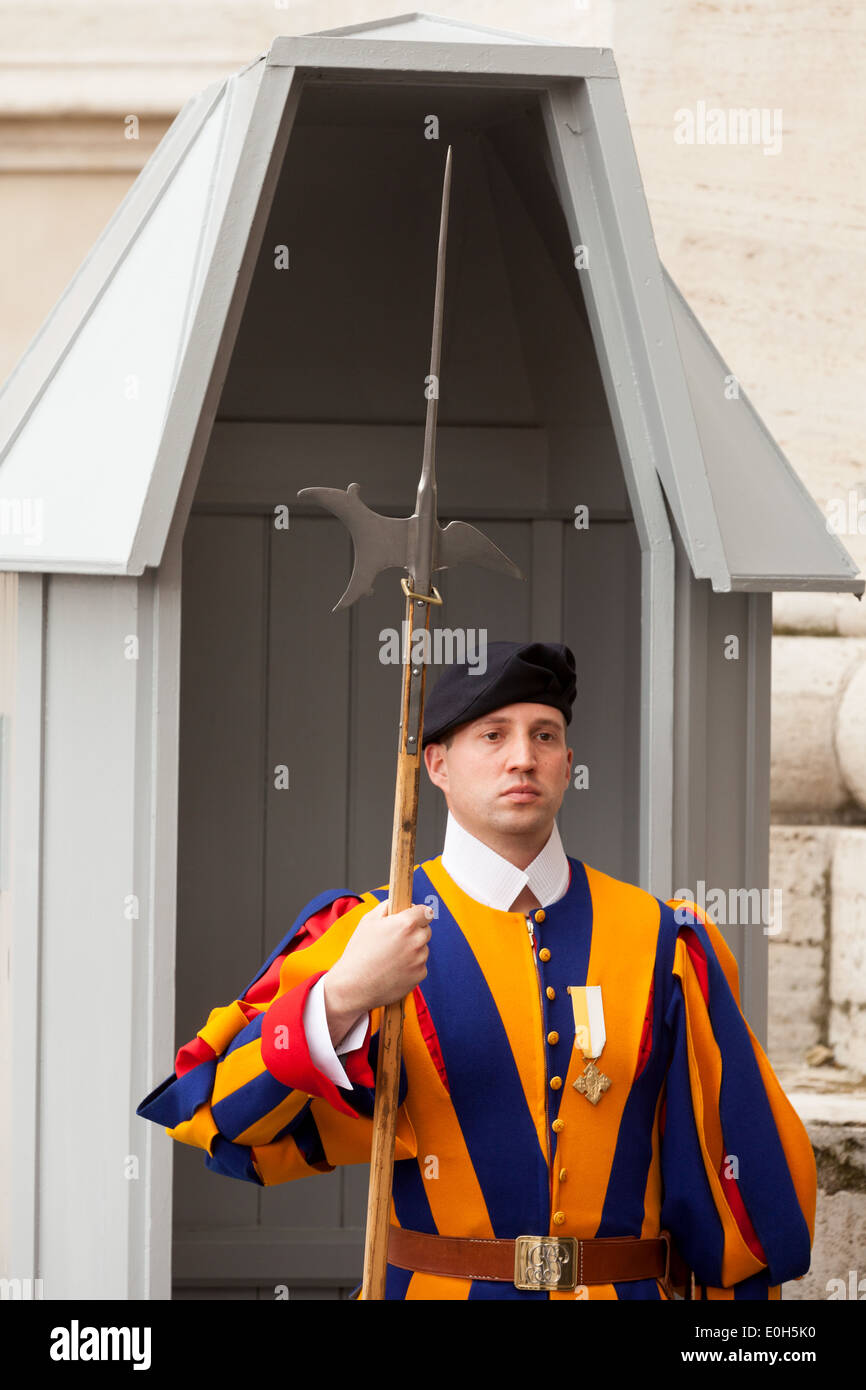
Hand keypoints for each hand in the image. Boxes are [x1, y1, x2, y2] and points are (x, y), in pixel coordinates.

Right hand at [324, 899, 432, 1024]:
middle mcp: (417, 941)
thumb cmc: (359, 951)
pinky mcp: (420, 976)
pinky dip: (411, 966)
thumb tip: (398, 902)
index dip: (417, 913)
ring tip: (390, 956)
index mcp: (406, 924)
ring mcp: (420, 959)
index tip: (412, 916)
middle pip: (426, 930)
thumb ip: (387, 906)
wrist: (354, 985)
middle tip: (396, 938)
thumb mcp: (368, 920)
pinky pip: (420, 965)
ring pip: (422, 949)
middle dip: (415, 931)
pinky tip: (393, 969)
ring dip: (413, 949)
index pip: (426, 911)